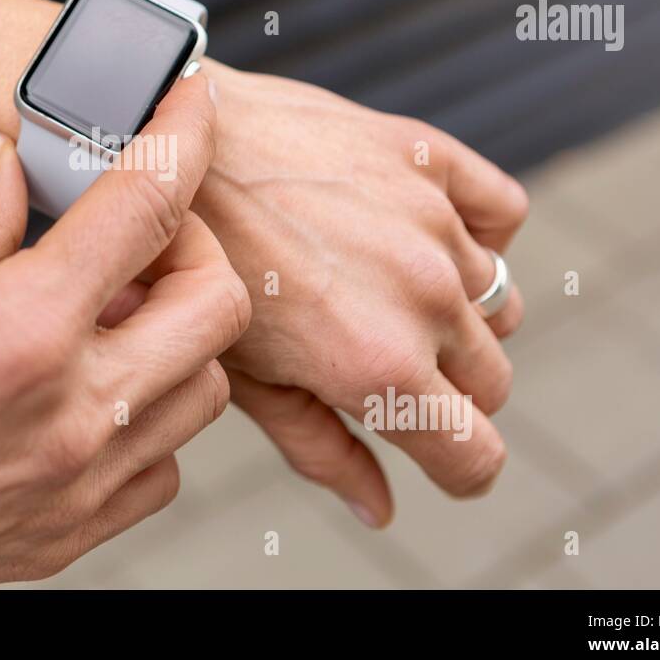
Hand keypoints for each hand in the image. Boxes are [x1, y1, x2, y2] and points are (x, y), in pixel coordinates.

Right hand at [0, 74, 248, 588]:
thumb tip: (10, 167)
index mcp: (16, 333)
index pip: (144, 207)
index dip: (180, 137)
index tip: (188, 105)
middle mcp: (67, 417)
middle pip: (216, 305)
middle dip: (193, 245)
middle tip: (134, 228)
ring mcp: (74, 486)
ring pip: (204, 390)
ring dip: (175, 332)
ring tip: (102, 310)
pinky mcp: (65, 534)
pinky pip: (160, 465)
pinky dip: (147, 414)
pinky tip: (85, 388)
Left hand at [194, 65, 527, 526]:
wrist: (157, 150)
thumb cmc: (181, 270)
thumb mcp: (241, 377)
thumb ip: (322, 447)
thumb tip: (382, 509)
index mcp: (377, 365)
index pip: (476, 454)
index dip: (461, 469)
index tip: (441, 457)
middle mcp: (422, 296)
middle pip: (492, 382)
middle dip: (450, 392)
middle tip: (382, 363)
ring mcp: (429, 222)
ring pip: (496, 302)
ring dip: (455, 312)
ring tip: (379, 291)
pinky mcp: (423, 157)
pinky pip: (503, 212)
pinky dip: (480, 233)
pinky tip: (425, 236)